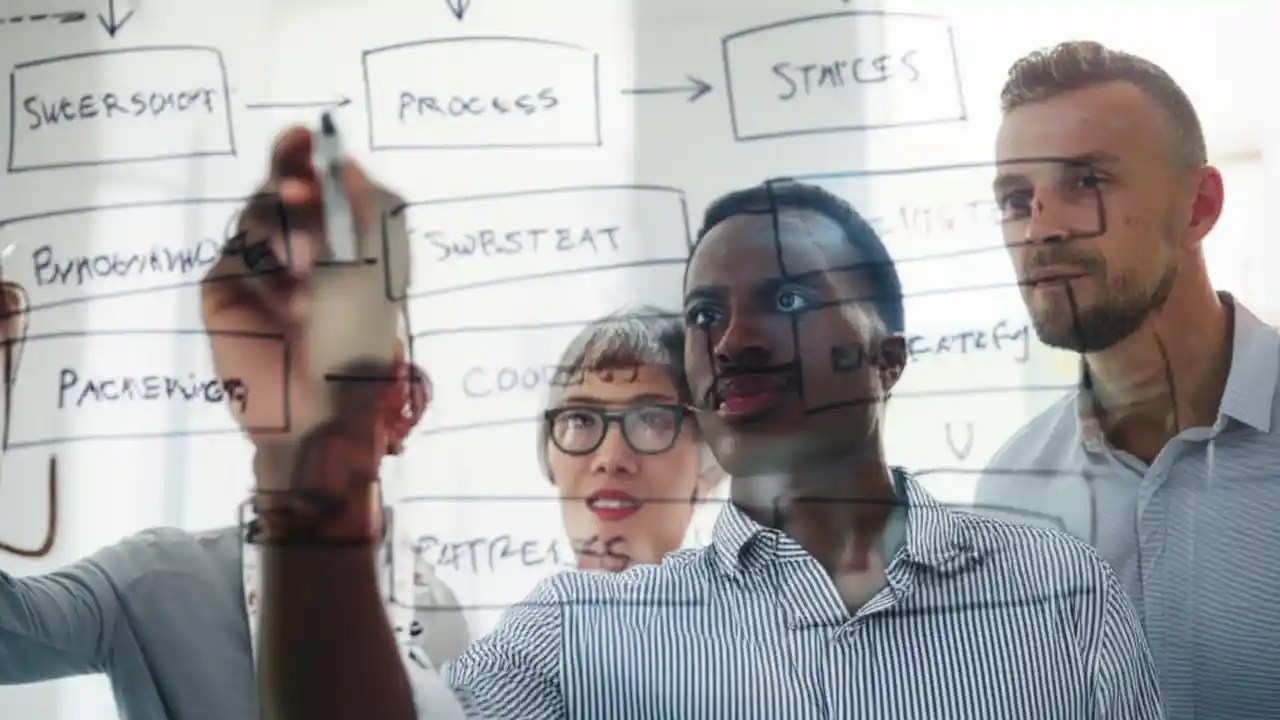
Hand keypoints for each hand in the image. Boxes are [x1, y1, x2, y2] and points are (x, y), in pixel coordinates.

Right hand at [200, 125, 404, 446]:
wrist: (320, 410)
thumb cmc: (357, 340)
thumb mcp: (375, 273)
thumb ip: (362, 211)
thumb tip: (344, 162)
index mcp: (342, 236)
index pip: (318, 178)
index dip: (308, 157)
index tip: (306, 142)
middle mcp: (299, 243)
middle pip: (279, 185)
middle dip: (289, 181)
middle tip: (300, 193)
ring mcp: (259, 266)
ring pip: (255, 215)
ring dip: (281, 233)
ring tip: (306, 272)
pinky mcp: (224, 289)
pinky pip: (234, 257)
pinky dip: (265, 276)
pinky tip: (291, 308)